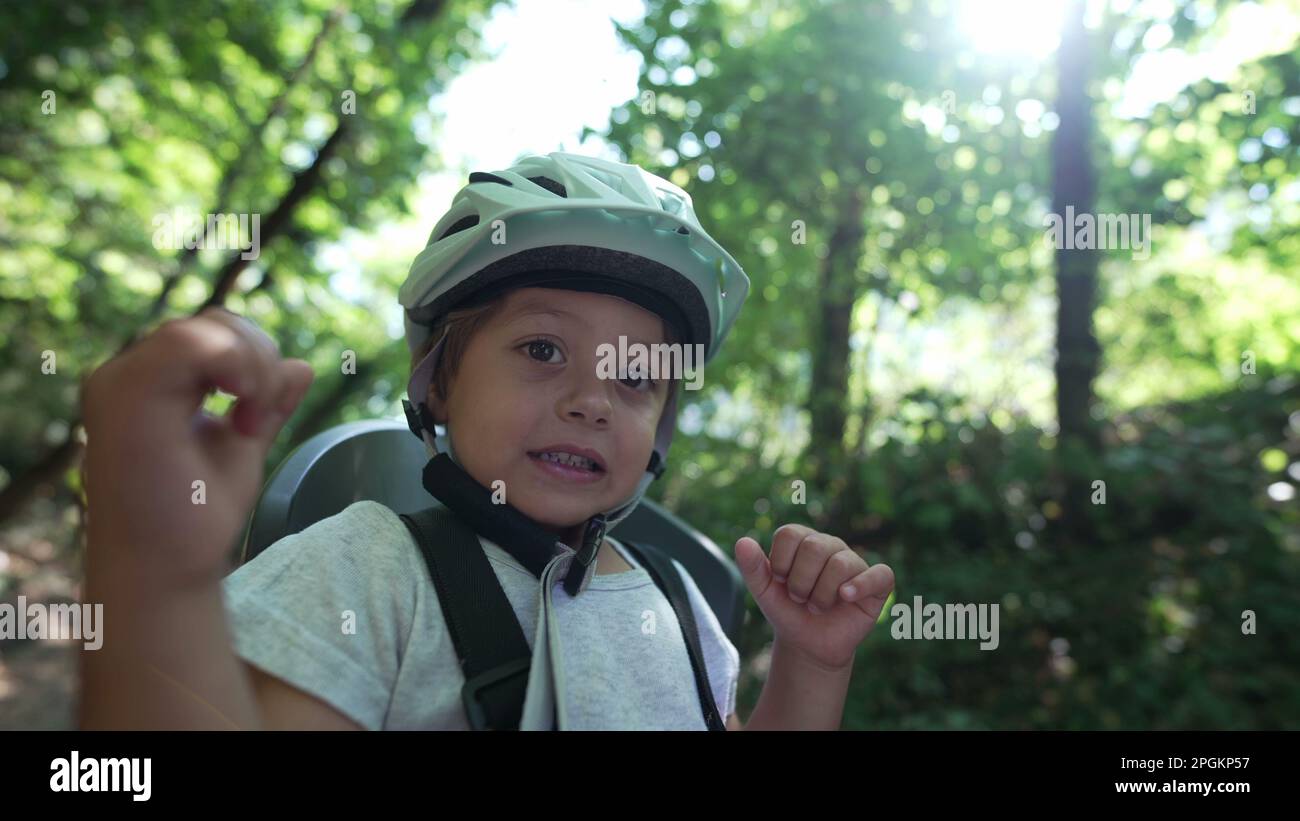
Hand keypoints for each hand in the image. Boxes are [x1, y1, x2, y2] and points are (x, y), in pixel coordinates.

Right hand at [81, 306, 313, 585]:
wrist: (162, 569)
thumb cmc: (193, 518)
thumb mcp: (240, 448)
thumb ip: (266, 404)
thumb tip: (301, 366)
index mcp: (152, 385)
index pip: (214, 335)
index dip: (254, 361)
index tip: (257, 419)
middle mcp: (127, 376)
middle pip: (214, 324)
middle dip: (258, 360)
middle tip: (255, 421)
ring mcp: (120, 383)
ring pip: (202, 329)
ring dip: (249, 366)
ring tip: (246, 421)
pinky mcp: (123, 396)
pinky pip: (185, 342)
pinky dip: (231, 362)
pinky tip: (240, 400)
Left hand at [735, 524, 894, 671]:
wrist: (808, 644)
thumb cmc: (788, 612)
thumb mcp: (764, 592)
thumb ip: (752, 567)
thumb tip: (742, 542)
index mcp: (804, 540)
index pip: (790, 534)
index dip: (781, 563)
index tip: (781, 582)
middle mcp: (830, 545)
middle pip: (814, 547)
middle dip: (800, 582)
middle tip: (800, 599)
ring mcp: (855, 562)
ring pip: (840, 564)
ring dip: (822, 594)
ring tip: (817, 606)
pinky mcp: (877, 583)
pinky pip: (879, 574)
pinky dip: (860, 585)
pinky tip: (845, 597)